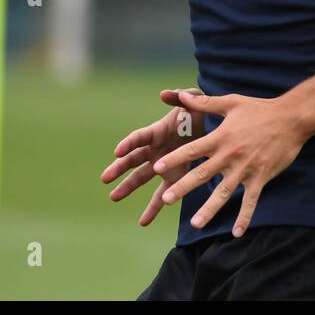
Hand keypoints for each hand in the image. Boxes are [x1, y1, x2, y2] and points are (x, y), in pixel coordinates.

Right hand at [100, 88, 205, 226]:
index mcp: (157, 132)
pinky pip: (161, 195)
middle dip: (119, 169)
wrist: (210, 127)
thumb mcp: (192, 101)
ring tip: (113, 197)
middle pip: (133, 160)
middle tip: (105, 178)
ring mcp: (162, 165)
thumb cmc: (197, 110)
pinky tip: (144, 221)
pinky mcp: (172, 177)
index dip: (128, 143)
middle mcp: (155, 150)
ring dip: (127, 188)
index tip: (118, 152)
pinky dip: (154, 207)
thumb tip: (164, 94)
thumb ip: (180, 96)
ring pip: (141, 178)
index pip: (139, 137)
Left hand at [152, 90, 306, 237]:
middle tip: (165, 199)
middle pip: (202, 174)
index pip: (192, 150)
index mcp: (221, 137)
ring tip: (196, 224)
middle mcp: (230, 155)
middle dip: (183, 187)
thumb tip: (179, 94)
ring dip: (209, 209)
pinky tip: (237, 233)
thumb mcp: (230, 103)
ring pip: (224, 192)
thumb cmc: (259, 109)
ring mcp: (246, 169)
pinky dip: (244, 217)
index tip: (157, 169)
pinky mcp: (261, 178)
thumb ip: (204, 103)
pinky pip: (251, 201)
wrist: (291, 119)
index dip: (174, 159)